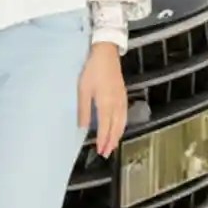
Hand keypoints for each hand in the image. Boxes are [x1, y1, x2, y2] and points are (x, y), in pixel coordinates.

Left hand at [79, 42, 126, 157]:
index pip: (105, 128)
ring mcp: (122, 100)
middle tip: (106, 153)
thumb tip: (83, 126)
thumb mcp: (83, 89)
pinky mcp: (123, 95)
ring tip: (112, 145)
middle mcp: (117, 104)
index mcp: (106, 104)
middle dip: (111, 142)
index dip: (103, 141)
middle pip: (116, 128)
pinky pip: (124, 115)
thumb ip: (83, 109)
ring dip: (117, 135)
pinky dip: (121, 126)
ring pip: (122, 123)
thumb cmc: (92, 70)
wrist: (106, 54)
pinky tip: (118, 127)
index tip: (100, 151)